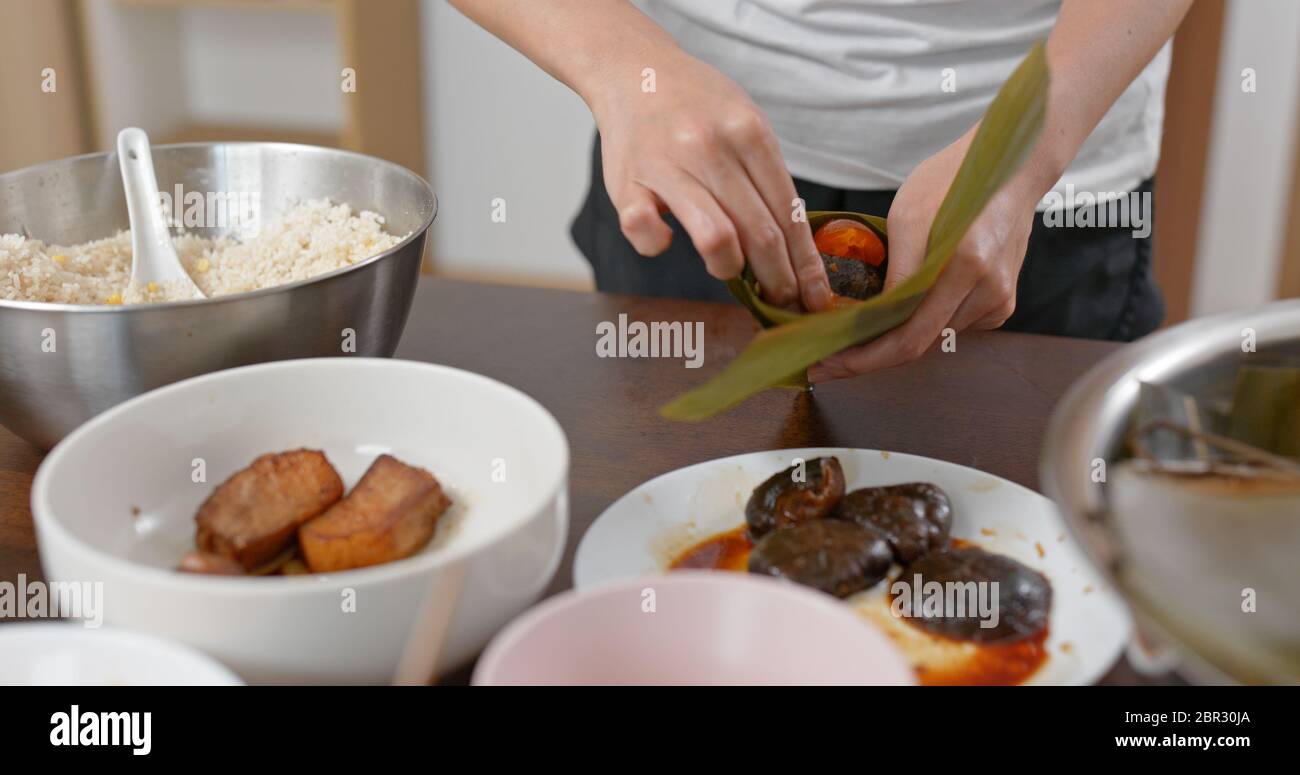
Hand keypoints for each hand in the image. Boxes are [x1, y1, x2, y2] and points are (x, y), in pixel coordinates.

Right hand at [589, 52, 831, 311]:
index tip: (816, 297)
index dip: (805, 264)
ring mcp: (667, 167)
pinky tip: (667, 238)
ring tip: (730, 272)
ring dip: (729, 269)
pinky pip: (647, 234)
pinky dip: (658, 246)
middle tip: (783, 303)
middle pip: (760, 234)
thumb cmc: (698, 106)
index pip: (789, 213)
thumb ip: (767, 175)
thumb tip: (797, 246)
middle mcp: (711, 148)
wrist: (635, 72)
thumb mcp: (746, 122)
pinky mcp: (626, 184)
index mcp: (749, 133)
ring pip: (716, 239)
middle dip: (778, 280)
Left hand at [807, 129, 1045, 381]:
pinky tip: (897, 313)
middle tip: (827, 362)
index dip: (865, 358)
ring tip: (852, 336)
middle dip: (870, 356)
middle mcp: (990, 291)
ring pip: (933, 338)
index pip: (909, 337)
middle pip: (919, 345)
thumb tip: (868, 318)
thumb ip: (895, 271)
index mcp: (967, 264)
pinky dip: (921, 324)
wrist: (1012, 169)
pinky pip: (951, 326)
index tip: (827, 364)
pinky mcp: (1002, 304)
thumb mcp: (909, 215)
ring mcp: (1000, 301)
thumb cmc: (954, 180)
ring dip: (893, 340)